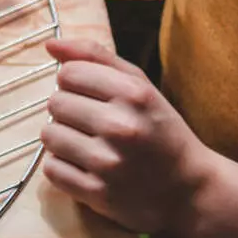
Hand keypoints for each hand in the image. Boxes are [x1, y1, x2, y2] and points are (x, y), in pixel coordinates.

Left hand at [42, 39, 211, 232]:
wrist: (189, 189)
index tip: (91, 96)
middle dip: (68, 111)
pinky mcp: (97, 193)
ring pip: (48, 135)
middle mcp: (121, 127)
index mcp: (133, 95)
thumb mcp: (137, 84)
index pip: (68, 73)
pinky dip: (63, 167)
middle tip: (92, 123)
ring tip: (88, 144)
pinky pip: (51, 169)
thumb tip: (50, 44)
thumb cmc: (157, 129)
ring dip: (62, 139)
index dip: (75, 83)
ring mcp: (108, 163)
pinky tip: (86, 167)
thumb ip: (94, 56)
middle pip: (55, 103)